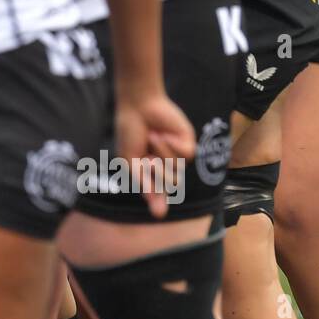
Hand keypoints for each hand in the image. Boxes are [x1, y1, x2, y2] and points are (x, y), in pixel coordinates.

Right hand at [113, 89, 194, 219]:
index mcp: (151, 172)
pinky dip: (171, 144)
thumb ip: (143, 184)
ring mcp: (178, 155)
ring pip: (177, 168)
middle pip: (170, 183)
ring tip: (152, 136)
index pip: (159, 193)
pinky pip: (186, 154)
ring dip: (161, 151)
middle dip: (156, 168)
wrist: (138, 106)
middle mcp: (166, 166)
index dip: (159, 202)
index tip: (158, 213)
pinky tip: (164, 133)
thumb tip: (157, 211)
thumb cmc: (130, 131)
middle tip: (145, 152)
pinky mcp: (188, 143)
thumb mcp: (130, 161)